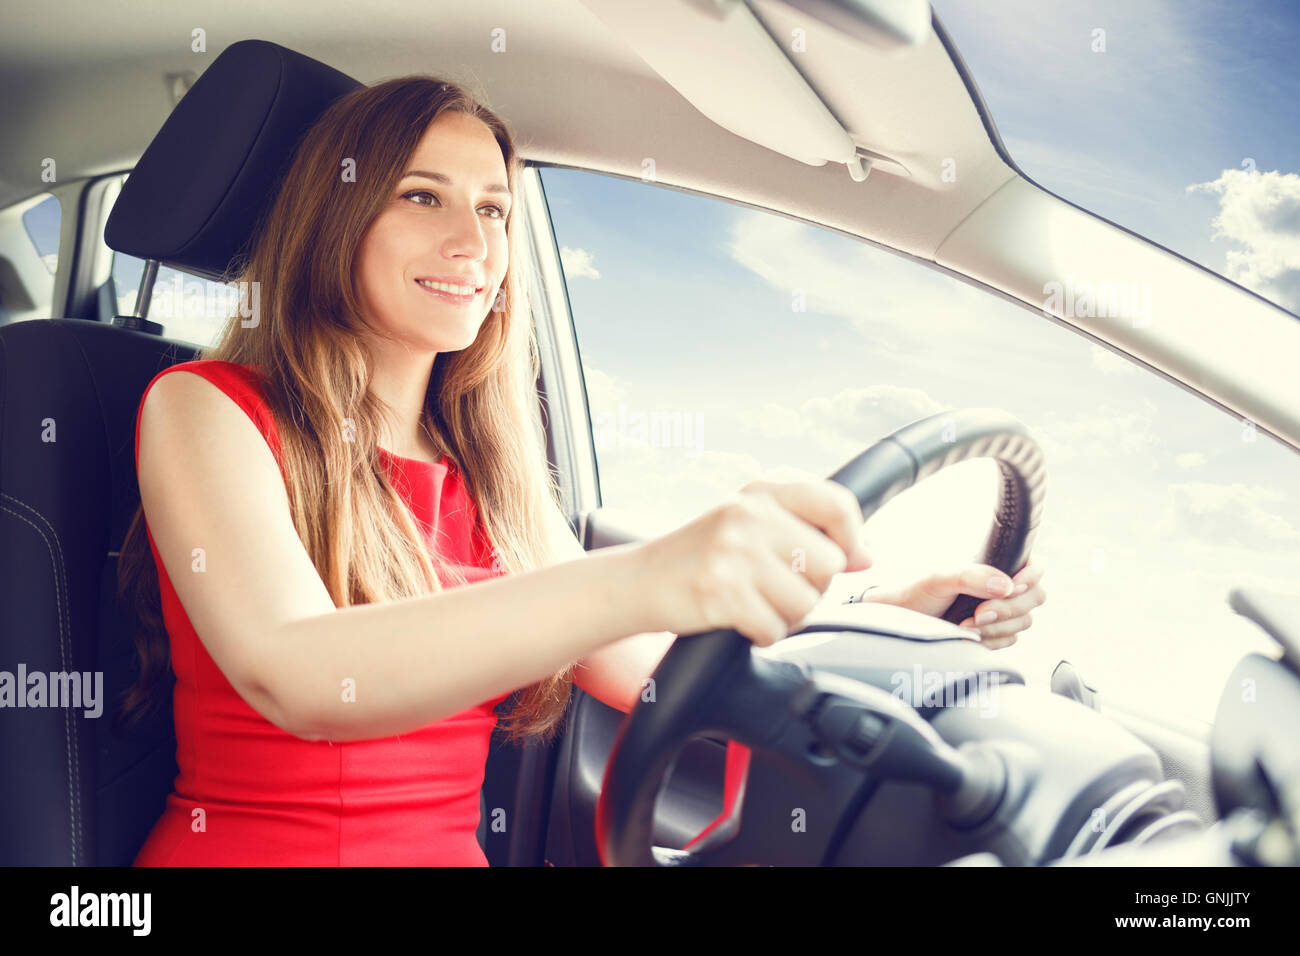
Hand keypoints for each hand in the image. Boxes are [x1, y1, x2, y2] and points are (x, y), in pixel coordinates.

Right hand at [637, 480, 872, 646]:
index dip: (853, 537)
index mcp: (761, 494)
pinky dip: (763, 634)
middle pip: (828, 564)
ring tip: (756, 604)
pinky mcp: (720, 593)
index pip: (836, 503)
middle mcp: (748, 517)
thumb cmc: (701, 556)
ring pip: (806, 602)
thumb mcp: (748, 523)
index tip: (849, 558)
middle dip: (811, 587)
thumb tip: (866, 557)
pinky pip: (775, 629)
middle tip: (775, 588)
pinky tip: (740, 621)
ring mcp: (733, 554)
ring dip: (787, 615)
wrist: (638, 581)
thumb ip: (806, 530)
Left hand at [862, 561, 1045, 648]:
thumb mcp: (940, 577)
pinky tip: (968, 637)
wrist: (902, 621)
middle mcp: (1002, 586)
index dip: (1030, 577)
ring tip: (965, 625)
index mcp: (995, 564)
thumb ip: (971, 576)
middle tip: (979, 614)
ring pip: (1024, 621)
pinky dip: (991, 641)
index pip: (1035, 566)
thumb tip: (1005, 585)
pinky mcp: (995, 633)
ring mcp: (1001, 610)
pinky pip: (1010, 640)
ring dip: (997, 627)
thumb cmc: (917, 592)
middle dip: (1008, 609)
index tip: (1012, 588)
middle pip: (1035, 597)